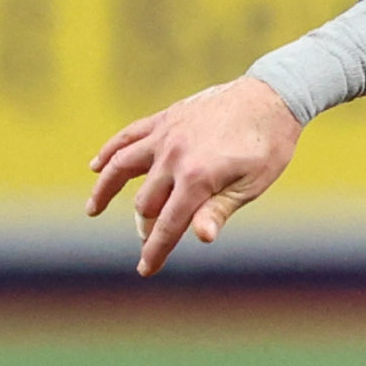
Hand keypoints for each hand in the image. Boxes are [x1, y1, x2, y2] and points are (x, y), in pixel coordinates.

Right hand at [85, 78, 302, 274]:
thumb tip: (201, 237)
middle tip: (150, 238)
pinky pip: (128, 136)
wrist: (272, 96)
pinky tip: (96, 165)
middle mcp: (173, 156)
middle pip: (146, 203)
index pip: (168, 224)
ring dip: (104, 190)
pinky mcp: (165, 118)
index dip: (156, 250)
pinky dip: (109, 151)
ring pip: (121, 166)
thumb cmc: (269, 145)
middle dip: (146, 226)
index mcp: (197, 178)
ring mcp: (165, 135)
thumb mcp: (253, 184)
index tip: (145, 270)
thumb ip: (221, 210)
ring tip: (93, 209)